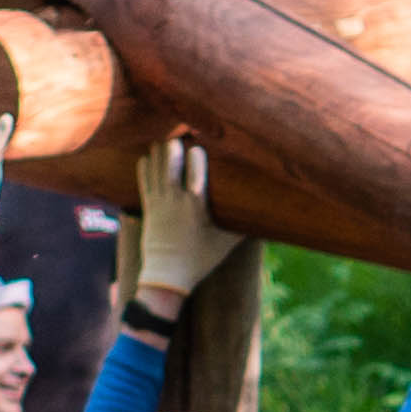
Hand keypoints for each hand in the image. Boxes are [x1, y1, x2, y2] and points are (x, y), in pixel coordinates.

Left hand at [135, 137, 232, 294]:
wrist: (166, 277)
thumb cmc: (199, 260)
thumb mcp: (224, 244)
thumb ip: (243, 228)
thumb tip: (267, 218)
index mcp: (196, 205)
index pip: (195, 168)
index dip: (198, 151)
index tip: (203, 142)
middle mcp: (175, 199)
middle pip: (170, 159)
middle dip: (176, 144)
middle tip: (184, 134)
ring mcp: (158, 201)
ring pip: (155, 165)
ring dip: (161, 151)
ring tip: (168, 139)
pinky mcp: (148, 206)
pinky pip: (143, 177)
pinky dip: (146, 164)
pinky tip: (151, 155)